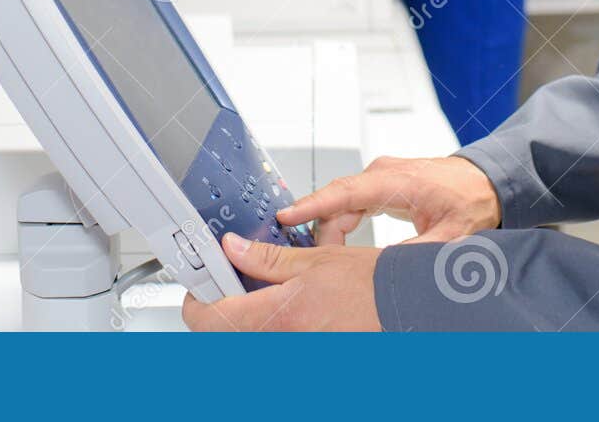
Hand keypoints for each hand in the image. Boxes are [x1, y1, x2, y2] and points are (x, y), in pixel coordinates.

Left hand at [180, 233, 381, 331]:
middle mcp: (283, 341)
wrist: (403, 308)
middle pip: (225, 331)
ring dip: (246, 313)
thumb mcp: (315, 259)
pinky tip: (284, 304)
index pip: (209, 318)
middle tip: (230, 279)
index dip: (195, 298)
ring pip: (248, 336)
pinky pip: (272, 339)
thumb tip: (233, 248)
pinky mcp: (305, 351)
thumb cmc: (369, 286)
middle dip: (222, 303)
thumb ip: (267, 258)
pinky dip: (269, 322)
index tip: (198, 280)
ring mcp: (294, 350)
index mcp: (280, 315)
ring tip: (261, 290)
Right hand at [276, 155, 500, 244]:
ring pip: (340, 205)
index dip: (313, 205)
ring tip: (322, 260)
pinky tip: (336, 246)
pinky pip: (349, 204)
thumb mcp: (450, 235)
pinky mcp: (380, 186)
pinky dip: (339, 223)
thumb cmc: (471, 200)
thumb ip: (417, 254)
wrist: (485, 182)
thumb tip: (385, 272)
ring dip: (329, 230)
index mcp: (396, 181)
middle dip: (318, 230)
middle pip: (336, 202)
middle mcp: (382, 174)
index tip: (287, 216)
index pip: (345, 192)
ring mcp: (379, 178)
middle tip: (309, 261)